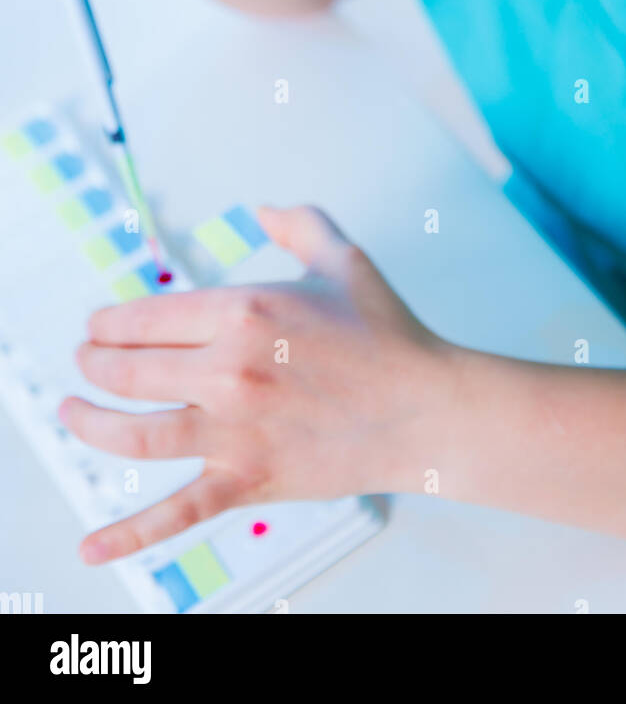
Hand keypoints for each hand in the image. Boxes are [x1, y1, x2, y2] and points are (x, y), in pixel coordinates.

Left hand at [60, 206, 454, 563]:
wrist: (428, 408)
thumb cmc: (389, 335)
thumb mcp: (344, 260)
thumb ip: (299, 224)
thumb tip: (264, 209)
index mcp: (244, 310)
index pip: (145, 316)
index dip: (110, 321)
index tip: (100, 325)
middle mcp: (229, 371)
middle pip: (129, 371)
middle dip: (93, 364)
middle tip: (84, 361)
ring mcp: (236, 432)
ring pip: (135, 432)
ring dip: (90, 423)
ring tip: (73, 412)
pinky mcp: (250, 480)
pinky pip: (177, 512)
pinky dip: (129, 532)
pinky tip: (92, 541)